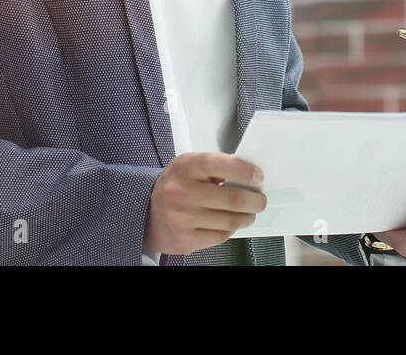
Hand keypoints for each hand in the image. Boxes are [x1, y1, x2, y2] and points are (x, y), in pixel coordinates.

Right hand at [144, 152, 265, 255]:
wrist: (146, 214)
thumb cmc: (176, 186)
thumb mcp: (190, 166)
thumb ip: (216, 167)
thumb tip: (249, 177)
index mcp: (185, 167)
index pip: (218, 165)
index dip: (243, 170)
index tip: (258, 176)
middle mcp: (180, 192)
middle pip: (232, 198)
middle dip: (255, 200)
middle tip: (260, 200)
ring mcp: (181, 218)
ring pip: (230, 220)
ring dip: (246, 217)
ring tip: (248, 213)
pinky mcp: (184, 240)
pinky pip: (220, 236)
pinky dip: (230, 230)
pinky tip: (228, 223)